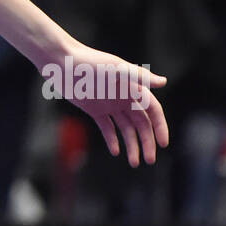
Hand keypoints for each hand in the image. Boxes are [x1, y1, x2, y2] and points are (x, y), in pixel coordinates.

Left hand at [51, 43, 168, 165]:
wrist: (61, 63)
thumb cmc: (89, 62)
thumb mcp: (115, 69)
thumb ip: (139, 76)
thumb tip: (163, 82)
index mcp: (133, 87)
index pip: (153, 110)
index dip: (160, 127)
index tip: (164, 144)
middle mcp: (124, 97)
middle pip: (142, 124)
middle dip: (147, 142)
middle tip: (149, 160)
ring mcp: (110, 105)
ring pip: (126, 129)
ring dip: (132, 145)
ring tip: (134, 162)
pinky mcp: (95, 110)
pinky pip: (107, 128)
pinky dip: (112, 140)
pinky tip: (116, 151)